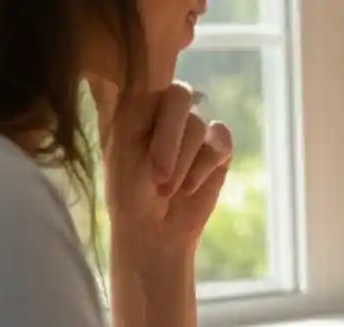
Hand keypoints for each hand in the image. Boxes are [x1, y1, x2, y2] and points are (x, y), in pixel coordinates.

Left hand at [95, 80, 233, 274]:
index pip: (152, 79)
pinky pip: (221, 143)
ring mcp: (196, 129)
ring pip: (199, 126)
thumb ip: (135, 110)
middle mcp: (168, 111)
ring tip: (168, 189)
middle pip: (182, 96)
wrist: (152, 231)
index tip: (142, 144)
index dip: (151, 107)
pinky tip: (190, 187)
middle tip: (159, 175)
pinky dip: (205, 168)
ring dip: (183, 163)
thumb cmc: (127, 192)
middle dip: (170, 138)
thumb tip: (149, 79)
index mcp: (139, 104)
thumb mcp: (121, 149)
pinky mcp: (218, 150)